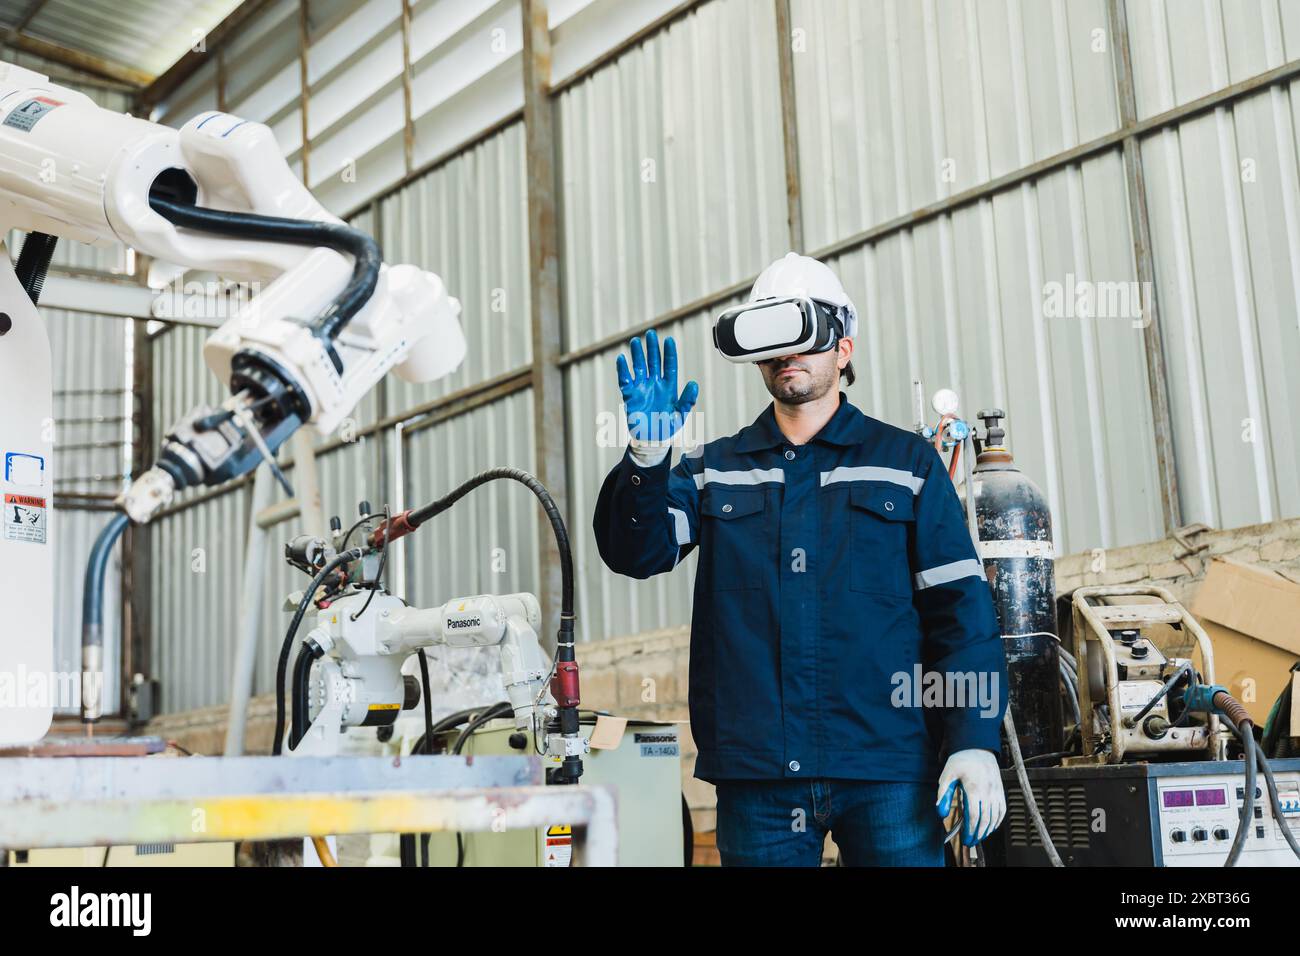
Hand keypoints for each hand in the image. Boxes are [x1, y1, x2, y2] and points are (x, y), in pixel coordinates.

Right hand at [615, 329, 697, 443]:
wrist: (651, 440)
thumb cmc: (667, 427)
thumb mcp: (681, 415)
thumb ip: (687, 400)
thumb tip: (693, 384)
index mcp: (669, 386)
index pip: (669, 365)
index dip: (669, 353)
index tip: (668, 340)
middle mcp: (655, 384)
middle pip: (653, 361)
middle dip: (652, 347)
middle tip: (650, 333)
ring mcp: (641, 388)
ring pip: (639, 367)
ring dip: (637, 354)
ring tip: (635, 341)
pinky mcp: (630, 395)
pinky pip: (625, 380)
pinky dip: (623, 370)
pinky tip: (622, 359)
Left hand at [936, 749, 1005, 846]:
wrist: (977, 748)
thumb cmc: (961, 761)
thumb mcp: (947, 775)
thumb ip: (943, 794)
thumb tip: (940, 813)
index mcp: (974, 788)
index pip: (974, 815)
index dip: (970, 830)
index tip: (965, 838)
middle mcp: (988, 791)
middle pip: (985, 819)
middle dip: (978, 834)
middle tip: (970, 841)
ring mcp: (996, 791)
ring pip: (995, 817)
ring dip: (988, 830)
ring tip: (979, 837)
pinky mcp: (1000, 791)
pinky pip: (1002, 810)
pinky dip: (997, 821)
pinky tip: (990, 827)